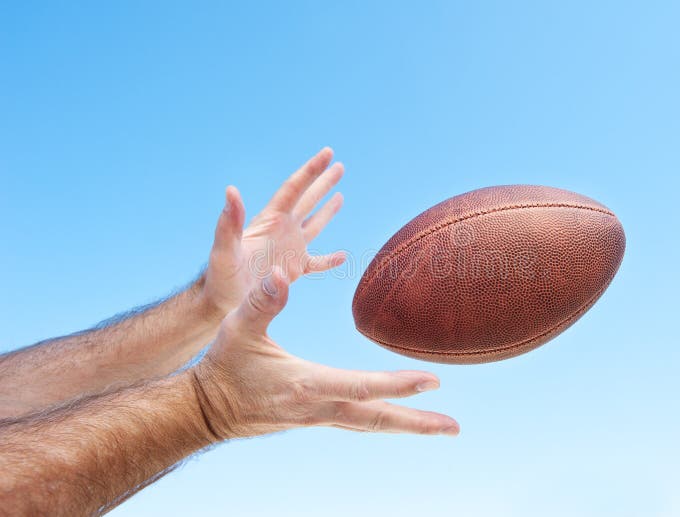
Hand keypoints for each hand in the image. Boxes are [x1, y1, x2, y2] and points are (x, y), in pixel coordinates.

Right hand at [192, 267, 459, 439]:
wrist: (205, 410)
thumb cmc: (223, 366)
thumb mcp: (237, 329)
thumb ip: (261, 302)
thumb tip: (280, 273)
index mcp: (305, 384)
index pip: (360, 386)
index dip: (397, 384)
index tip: (432, 381)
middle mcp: (317, 408)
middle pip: (376, 418)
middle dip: (416, 423)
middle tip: (453, 427)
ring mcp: (318, 418)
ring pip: (370, 424)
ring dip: (407, 425)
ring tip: (440, 427)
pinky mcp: (315, 418)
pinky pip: (358, 421)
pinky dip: (383, 419)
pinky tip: (398, 416)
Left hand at [202, 147, 346, 315]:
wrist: (223, 304)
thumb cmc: (220, 278)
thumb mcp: (224, 250)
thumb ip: (229, 222)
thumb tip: (231, 191)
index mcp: (269, 221)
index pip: (293, 189)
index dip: (310, 170)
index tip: (327, 153)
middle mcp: (281, 230)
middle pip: (306, 200)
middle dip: (321, 182)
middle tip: (338, 164)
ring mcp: (288, 249)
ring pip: (313, 225)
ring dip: (326, 210)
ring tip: (339, 194)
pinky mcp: (293, 270)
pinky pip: (316, 262)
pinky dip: (330, 260)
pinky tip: (343, 256)